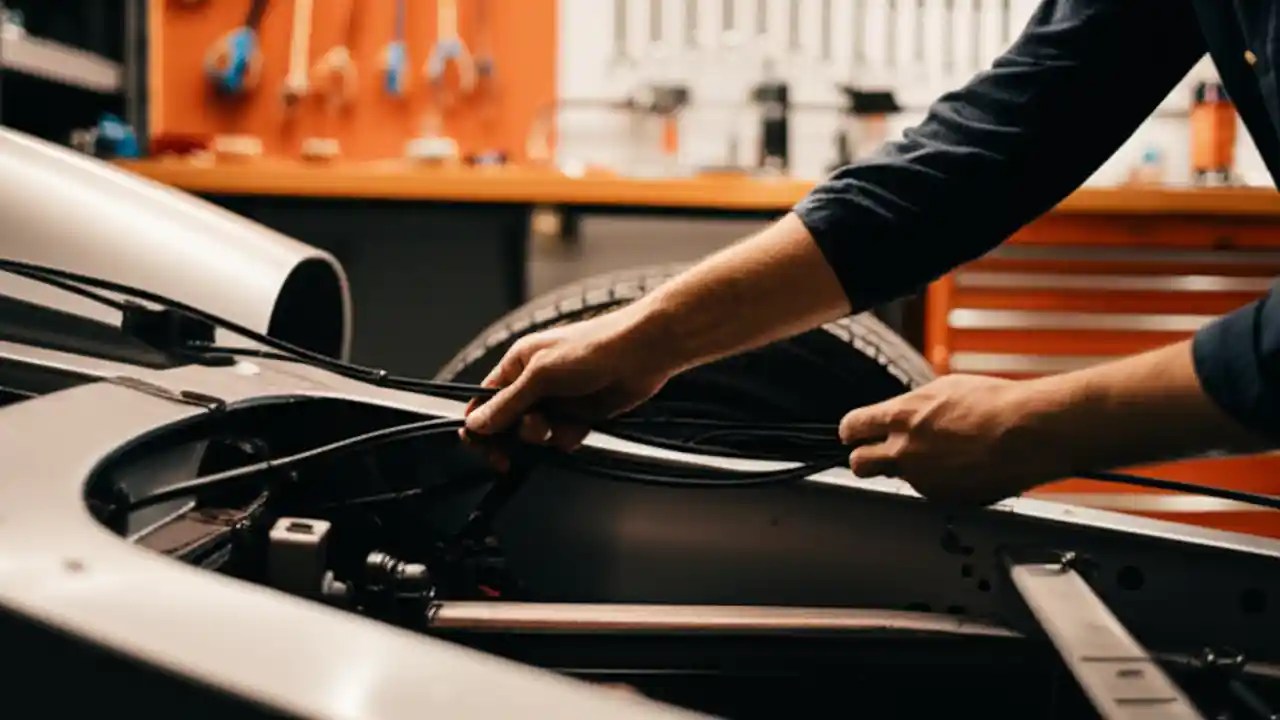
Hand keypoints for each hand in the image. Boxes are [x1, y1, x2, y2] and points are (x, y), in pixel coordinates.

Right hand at [462, 306, 672, 468]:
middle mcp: (535, 383)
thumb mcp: (541, 375)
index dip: (481, 424)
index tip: (482, 445)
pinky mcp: (580, 415)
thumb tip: (477, 423)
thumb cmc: (593, 348)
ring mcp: (558, 400)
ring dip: (547, 435)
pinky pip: (563, 438)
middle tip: (533, 430)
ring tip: (561, 423)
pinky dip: (570, 437)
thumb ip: (507, 402)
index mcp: (518, 364)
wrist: (641, 354)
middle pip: (509, 423)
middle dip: (518, 433)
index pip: (485, 400)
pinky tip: (581, 425)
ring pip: (537, 435)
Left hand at [838, 374, 1066, 504]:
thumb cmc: (994, 405)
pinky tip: (964, 468)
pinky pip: (932, 491)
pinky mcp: (945, 499)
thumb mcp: (944, 389)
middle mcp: (905, 451)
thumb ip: (915, 407)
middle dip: (863, 458)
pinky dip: (941, 482)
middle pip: (859, 463)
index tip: (852, 433)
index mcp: (901, 416)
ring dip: (911, 469)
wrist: (1028, 433)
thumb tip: (904, 412)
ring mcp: (923, 478)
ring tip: (943, 456)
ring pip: (900, 478)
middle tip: (874, 455)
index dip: (851, 431)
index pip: (853, 427)